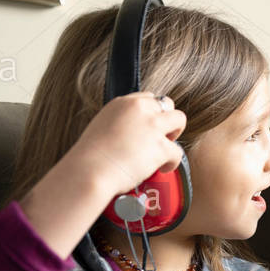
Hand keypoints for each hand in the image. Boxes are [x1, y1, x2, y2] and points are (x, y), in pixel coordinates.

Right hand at [65, 91, 187, 197]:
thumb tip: (130, 135)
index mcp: (122, 103)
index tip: (148, 128)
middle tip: (159, 138)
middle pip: (167, 104)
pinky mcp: (161, 146)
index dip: (151, 114)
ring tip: (164, 151)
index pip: (147, 98)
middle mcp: (139, 109)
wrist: (89, 172)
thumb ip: (119, 124)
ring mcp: (152, 126)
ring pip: (180, 120)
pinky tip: (162, 169)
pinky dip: (172, 162)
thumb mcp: (101, 128)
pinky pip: (178, 151)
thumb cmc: (89, 158)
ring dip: (174, 135)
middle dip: (167, 120)